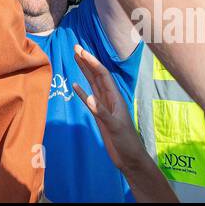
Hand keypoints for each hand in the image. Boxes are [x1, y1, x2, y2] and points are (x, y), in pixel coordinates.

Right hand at [72, 46, 153, 173]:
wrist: (129, 158)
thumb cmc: (126, 142)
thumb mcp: (115, 127)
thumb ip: (102, 112)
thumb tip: (88, 98)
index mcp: (115, 97)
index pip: (103, 75)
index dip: (92, 62)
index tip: (81, 51)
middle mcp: (109, 98)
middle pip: (97, 75)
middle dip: (87, 61)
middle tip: (75, 47)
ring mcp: (104, 106)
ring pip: (92, 84)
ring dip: (84, 71)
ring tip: (75, 58)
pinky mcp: (99, 115)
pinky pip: (88, 99)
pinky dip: (81, 91)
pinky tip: (75, 84)